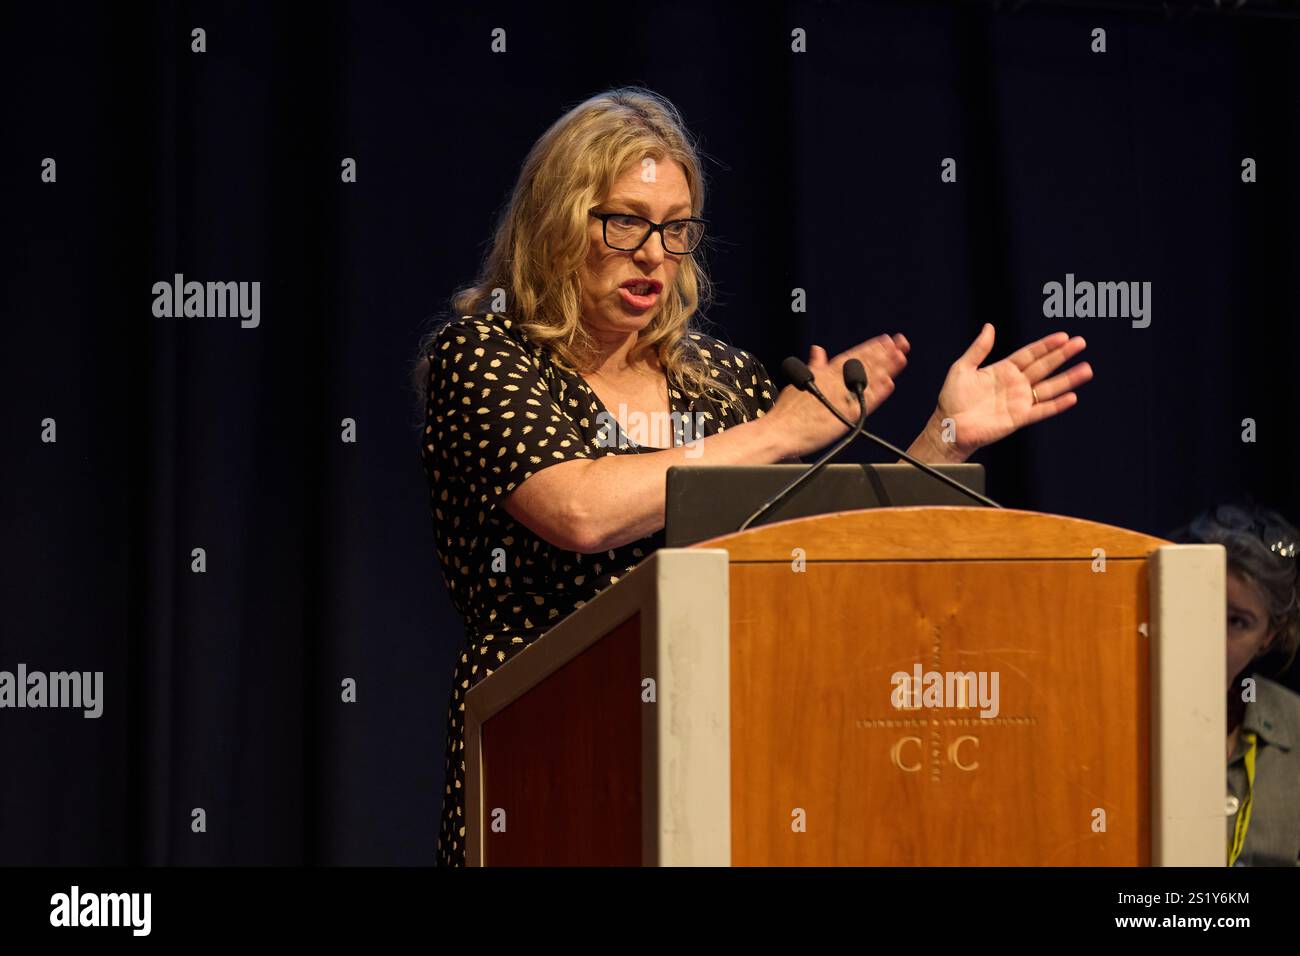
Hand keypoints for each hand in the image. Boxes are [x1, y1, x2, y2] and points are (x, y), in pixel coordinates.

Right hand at [767, 333, 909, 457]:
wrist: (780, 431)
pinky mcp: (844, 416)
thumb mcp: (802, 379)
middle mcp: (835, 381)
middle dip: (885, 352)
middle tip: (902, 342)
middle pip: (864, 363)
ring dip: (886, 367)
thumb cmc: (787, 410)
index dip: (871, 347)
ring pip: (867, 378)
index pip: (852, 355)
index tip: (886, 339)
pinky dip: (877, 392)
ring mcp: (841, 397)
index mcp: (826, 373)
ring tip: (902, 356)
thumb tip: (818, 350)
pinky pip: (863, 402)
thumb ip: (815, 365)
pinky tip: (889, 383)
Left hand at [934, 324, 1092, 456]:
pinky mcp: (1019, 418)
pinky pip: (1041, 410)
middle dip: (1062, 355)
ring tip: (1086, 369)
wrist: (949, 427)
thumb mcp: (962, 368)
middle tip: (1080, 343)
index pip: (1030, 354)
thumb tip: (989, 327)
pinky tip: (1072, 397)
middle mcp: (1014, 384)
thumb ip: (978, 349)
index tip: (1063, 336)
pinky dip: (1056, 405)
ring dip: (1068, 378)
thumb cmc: (952, 399)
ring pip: (1049, 387)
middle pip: (1044, 366)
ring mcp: (1019, 401)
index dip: (1046, 345)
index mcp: (1002, 370)